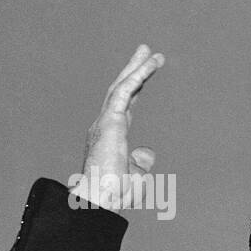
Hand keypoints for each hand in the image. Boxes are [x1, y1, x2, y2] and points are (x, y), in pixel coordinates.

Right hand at [69, 45, 164, 210]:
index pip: (126, 104)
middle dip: (134, 68)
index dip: (136, 87)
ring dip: (138, 68)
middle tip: (146, 51)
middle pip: (122, 89)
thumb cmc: (113, 193)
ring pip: (123, 87)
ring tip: (151, 52)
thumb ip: (140, 163)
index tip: (145, 73)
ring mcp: (106, 121)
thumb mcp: (134, 176)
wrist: (99, 199)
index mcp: (112, 134)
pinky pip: (125, 92)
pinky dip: (137, 77)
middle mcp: (105, 123)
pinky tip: (149, 65)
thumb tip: (146, 154)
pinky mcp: (110, 122)